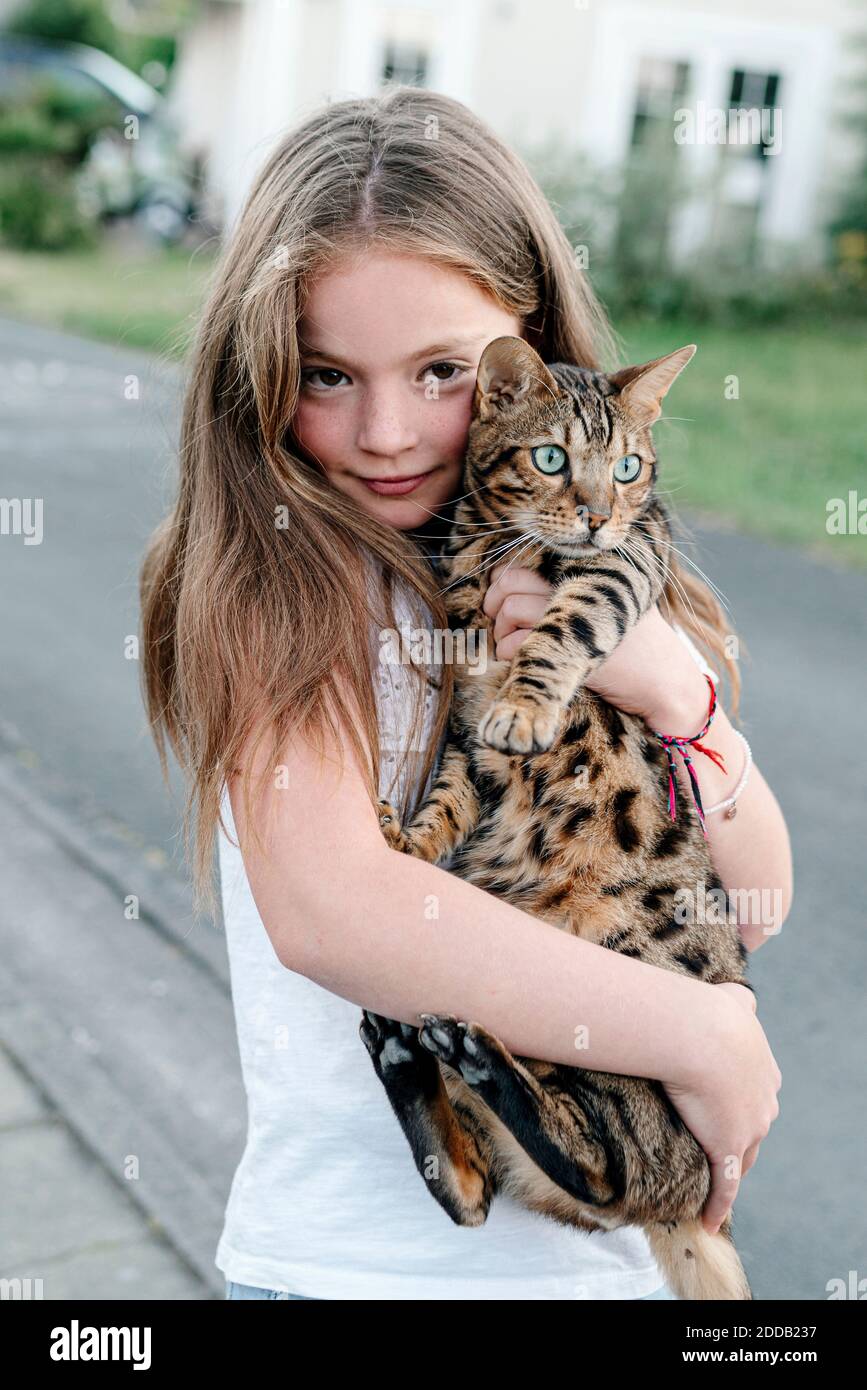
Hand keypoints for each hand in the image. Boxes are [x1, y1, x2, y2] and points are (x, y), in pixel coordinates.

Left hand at [483, 564, 707, 729]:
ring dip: (501, 632)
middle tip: (497, 620)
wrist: (665, 680)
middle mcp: (578, 585)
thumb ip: (568, 590)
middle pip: (511, 580)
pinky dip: (511, 655)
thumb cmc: (634, 645)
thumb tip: (509, 591)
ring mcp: (573, 613)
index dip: (502, 578)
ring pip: (509, 610)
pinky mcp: (567, 645)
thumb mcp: (608, 604)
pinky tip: (527, 662)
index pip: (527, 559)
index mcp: (586, 571)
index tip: (499, 596)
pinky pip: (516, 645)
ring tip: (512, 644)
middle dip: (493, 602)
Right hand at [662, 983, 780, 1234]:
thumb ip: (740, 1002)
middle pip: (755, 1132)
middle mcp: (764, 1103)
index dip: (744, 1107)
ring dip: (730, 1171)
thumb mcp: (734, 1001)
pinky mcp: (726, 1148)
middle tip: (718, 1147)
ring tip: (714, 1185)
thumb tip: (741, 998)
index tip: (729, 1111)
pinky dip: (718, 1205)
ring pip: (742, 1159)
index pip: (758, 1098)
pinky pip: (724, 1185)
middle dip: (741, 1140)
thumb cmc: (709, 1013)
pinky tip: (710, 1221)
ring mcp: (748, 1129)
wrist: (698, 1034)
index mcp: (765, 1073)